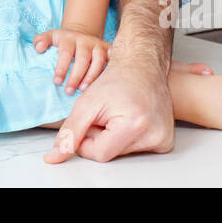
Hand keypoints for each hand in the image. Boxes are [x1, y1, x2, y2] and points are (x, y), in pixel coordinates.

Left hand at [33, 26, 110, 94]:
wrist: (82, 33)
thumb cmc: (64, 41)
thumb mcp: (51, 36)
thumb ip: (41, 40)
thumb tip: (38, 48)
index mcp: (70, 38)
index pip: (65, 53)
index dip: (61, 67)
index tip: (57, 82)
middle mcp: (86, 41)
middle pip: (82, 59)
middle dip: (76, 76)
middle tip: (69, 91)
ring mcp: (99, 46)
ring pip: (98, 62)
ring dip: (91, 77)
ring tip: (83, 90)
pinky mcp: (109, 51)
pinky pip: (112, 62)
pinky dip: (108, 73)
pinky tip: (103, 86)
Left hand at [43, 54, 174, 163]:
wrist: (142, 66)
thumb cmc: (116, 79)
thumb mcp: (86, 103)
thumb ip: (70, 131)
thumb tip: (56, 156)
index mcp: (135, 126)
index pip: (98, 154)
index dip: (86, 140)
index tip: (88, 122)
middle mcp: (154, 136)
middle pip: (112, 154)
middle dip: (100, 137)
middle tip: (105, 114)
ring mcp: (162, 140)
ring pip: (123, 152)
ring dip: (113, 137)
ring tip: (118, 114)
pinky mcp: (166, 141)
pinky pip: (137, 149)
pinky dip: (127, 137)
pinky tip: (130, 119)